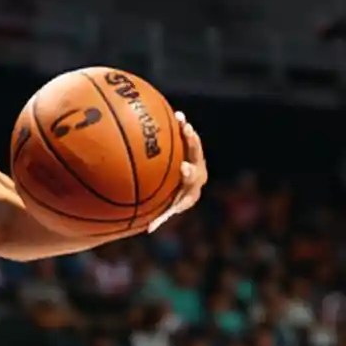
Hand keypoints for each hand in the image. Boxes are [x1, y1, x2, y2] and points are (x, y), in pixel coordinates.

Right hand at [149, 111, 207, 232]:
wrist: (189, 189)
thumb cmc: (174, 200)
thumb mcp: (167, 209)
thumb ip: (160, 217)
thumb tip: (148, 230)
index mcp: (192, 188)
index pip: (192, 180)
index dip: (188, 172)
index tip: (183, 166)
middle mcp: (198, 173)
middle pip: (197, 158)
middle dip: (192, 147)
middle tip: (188, 134)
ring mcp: (197, 161)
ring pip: (195, 146)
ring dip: (189, 134)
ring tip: (182, 121)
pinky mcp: (193, 152)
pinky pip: (188, 138)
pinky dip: (182, 128)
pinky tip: (176, 115)